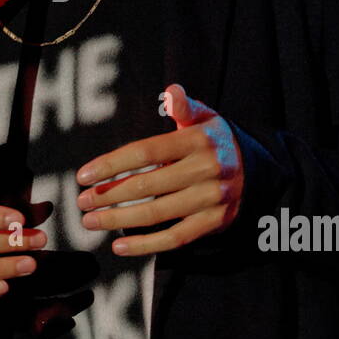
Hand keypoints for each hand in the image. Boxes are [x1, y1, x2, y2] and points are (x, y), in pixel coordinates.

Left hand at [74, 83, 244, 254]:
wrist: (257, 169)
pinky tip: (119, 246)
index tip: (83, 175)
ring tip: (90, 222)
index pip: (147, 152)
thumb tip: (172, 91)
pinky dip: (146, 245)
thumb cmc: (213, 141)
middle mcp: (207, 169)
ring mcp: (212, 199)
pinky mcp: (214, 222)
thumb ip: (184, 107)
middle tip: (82, 202)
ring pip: (158, 214)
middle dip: (109, 196)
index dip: (112, 164)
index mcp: (199, 140)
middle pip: (148, 186)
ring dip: (119, 220)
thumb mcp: (204, 118)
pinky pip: (176, 238)